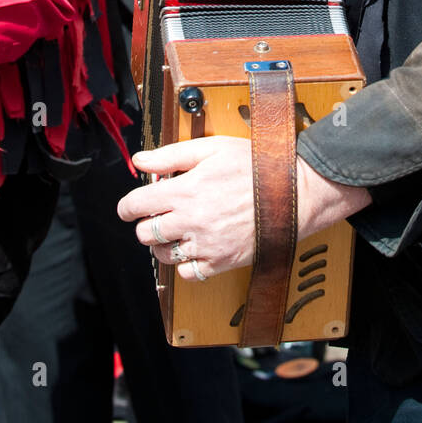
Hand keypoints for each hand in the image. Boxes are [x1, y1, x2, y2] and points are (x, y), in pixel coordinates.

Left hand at [117, 137, 372, 281]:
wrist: (294, 193)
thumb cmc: (257, 166)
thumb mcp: (212, 149)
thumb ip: (171, 155)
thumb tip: (140, 160)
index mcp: (187, 190)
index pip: (136, 205)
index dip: (127, 206)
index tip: (130, 206)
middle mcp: (192, 220)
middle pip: (145, 233)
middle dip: (147, 222)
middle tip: (160, 214)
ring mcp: (206, 244)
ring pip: (163, 255)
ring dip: (164, 243)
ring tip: (179, 229)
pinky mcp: (221, 262)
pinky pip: (188, 274)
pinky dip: (185, 263)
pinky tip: (195, 247)